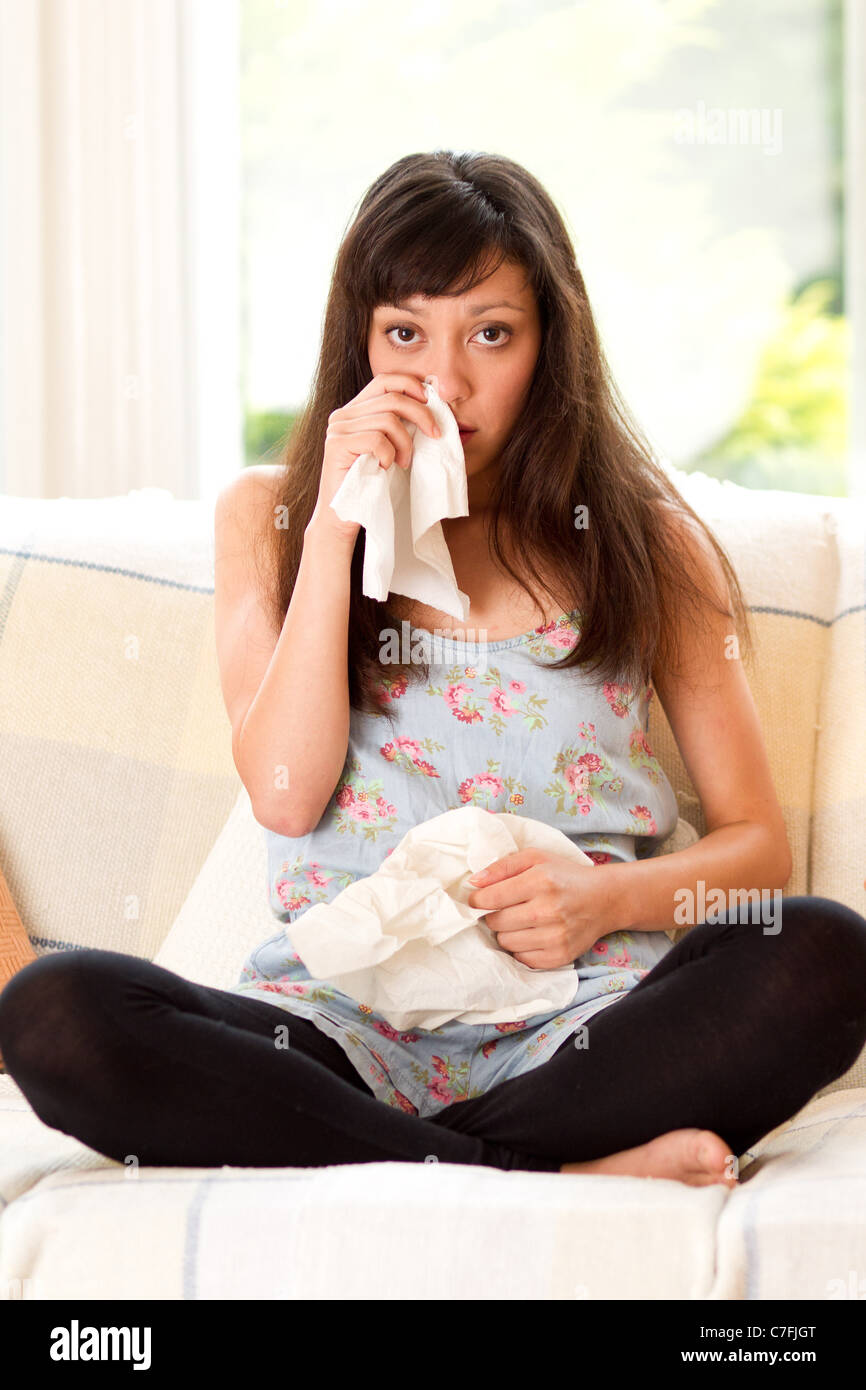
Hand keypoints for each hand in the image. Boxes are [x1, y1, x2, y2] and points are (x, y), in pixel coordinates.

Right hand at [311, 372, 440, 542]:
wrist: (345, 517)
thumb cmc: (373, 484)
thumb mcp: (392, 448)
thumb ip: (402, 425)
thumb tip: (432, 402)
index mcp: (356, 410)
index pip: (385, 380)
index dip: (412, 384)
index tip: (432, 403)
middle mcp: (343, 415)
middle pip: (392, 397)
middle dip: (421, 414)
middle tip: (435, 435)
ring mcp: (338, 429)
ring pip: (388, 420)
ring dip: (405, 444)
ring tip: (404, 463)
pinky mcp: (337, 445)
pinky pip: (377, 440)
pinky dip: (389, 455)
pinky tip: (384, 469)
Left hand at [466, 849, 625, 968]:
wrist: (605, 899)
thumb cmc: (565, 876)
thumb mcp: (536, 858)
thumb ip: (502, 866)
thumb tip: (474, 882)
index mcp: (540, 881)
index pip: (491, 898)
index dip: (477, 900)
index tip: (478, 900)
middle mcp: (548, 910)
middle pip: (496, 922)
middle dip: (493, 915)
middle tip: (505, 909)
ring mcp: (556, 936)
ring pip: (506, 942)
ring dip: (506, 932)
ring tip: (519, 921)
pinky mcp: (561, 955)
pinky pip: (522, 958)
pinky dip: (521, 947)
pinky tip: (531, 934)